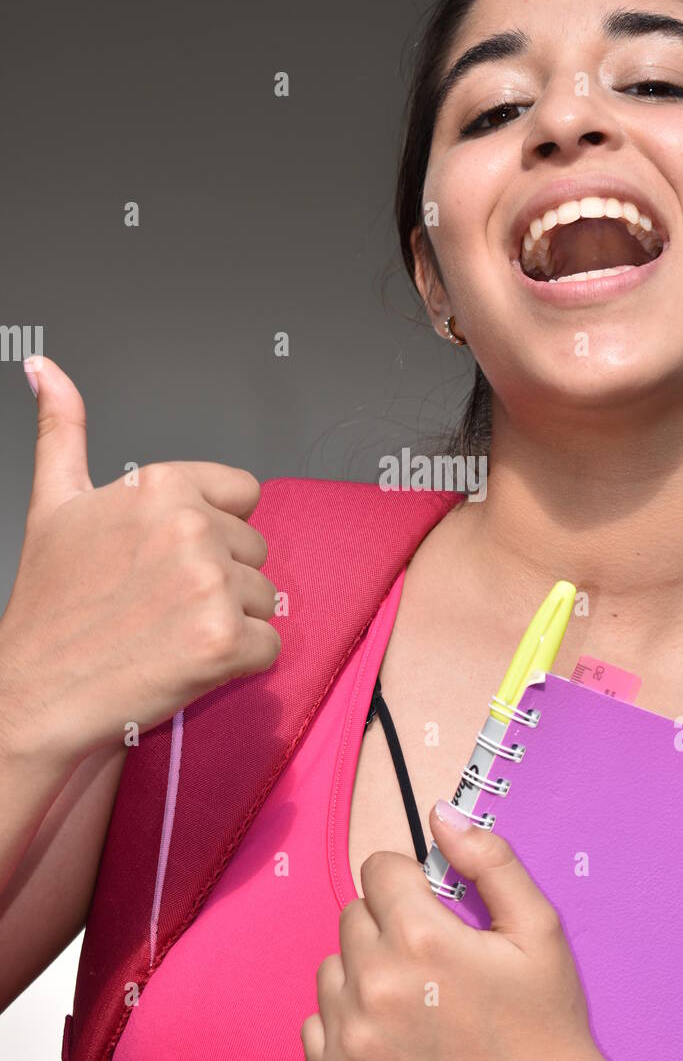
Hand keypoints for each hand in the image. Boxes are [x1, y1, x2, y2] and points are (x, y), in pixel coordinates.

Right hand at [0, 356, 279, 768]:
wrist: (34, 692)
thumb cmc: (49, 605)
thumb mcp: (53, 502)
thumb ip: (61, 428)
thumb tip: (46, 369)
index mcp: (162, 485)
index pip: (246, 495)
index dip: (213, 531)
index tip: (166, 558)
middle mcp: (192, 526)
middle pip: (255, 551)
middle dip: (218, 580)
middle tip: (156, 603)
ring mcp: (211, 585)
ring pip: (264, 599)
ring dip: (225, 622)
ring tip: (164, 632)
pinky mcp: (225, 642)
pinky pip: (269, 646)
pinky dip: (236, 663)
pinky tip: (183, 661)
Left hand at [302, 800, 659, 1060]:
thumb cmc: (545, 1024)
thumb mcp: (539, 928)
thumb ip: (489, 860)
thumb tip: (442, 815)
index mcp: (420, 937)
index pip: (379, 869)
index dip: (411, 883)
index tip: (436, 909)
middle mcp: (375, 982)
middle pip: (355, 914)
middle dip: (390, 925)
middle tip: (435, 960)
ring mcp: (352, 1035)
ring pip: (333, 965)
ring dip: (365, 970)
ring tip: (416, 997)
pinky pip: (316, 1021)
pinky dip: (346, 1020)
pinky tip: (391, 1030)